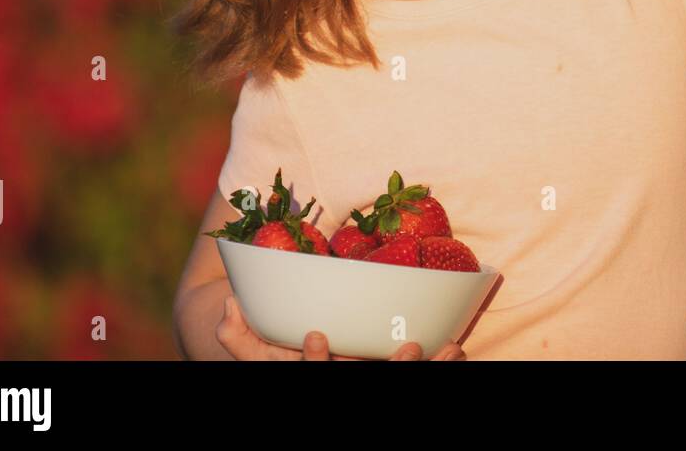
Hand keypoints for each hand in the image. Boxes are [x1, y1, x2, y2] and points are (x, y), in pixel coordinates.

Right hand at [216, 295, 466, 360]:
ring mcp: (369, 379)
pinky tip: (455, 347)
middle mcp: (345, 382)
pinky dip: (440, 364)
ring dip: (427, 368)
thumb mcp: (256, 354)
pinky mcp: (392, 375)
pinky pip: (420, 376)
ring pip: (400, 381)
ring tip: (449, 348)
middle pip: (366, 382)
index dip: (316, 361)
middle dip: (392, 370)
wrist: (301, 363)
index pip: (314, 374)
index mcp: (312, 377)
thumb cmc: (279, 358)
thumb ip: (238, 335)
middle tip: (409, 348)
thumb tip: (230, 303)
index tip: (317, 335)